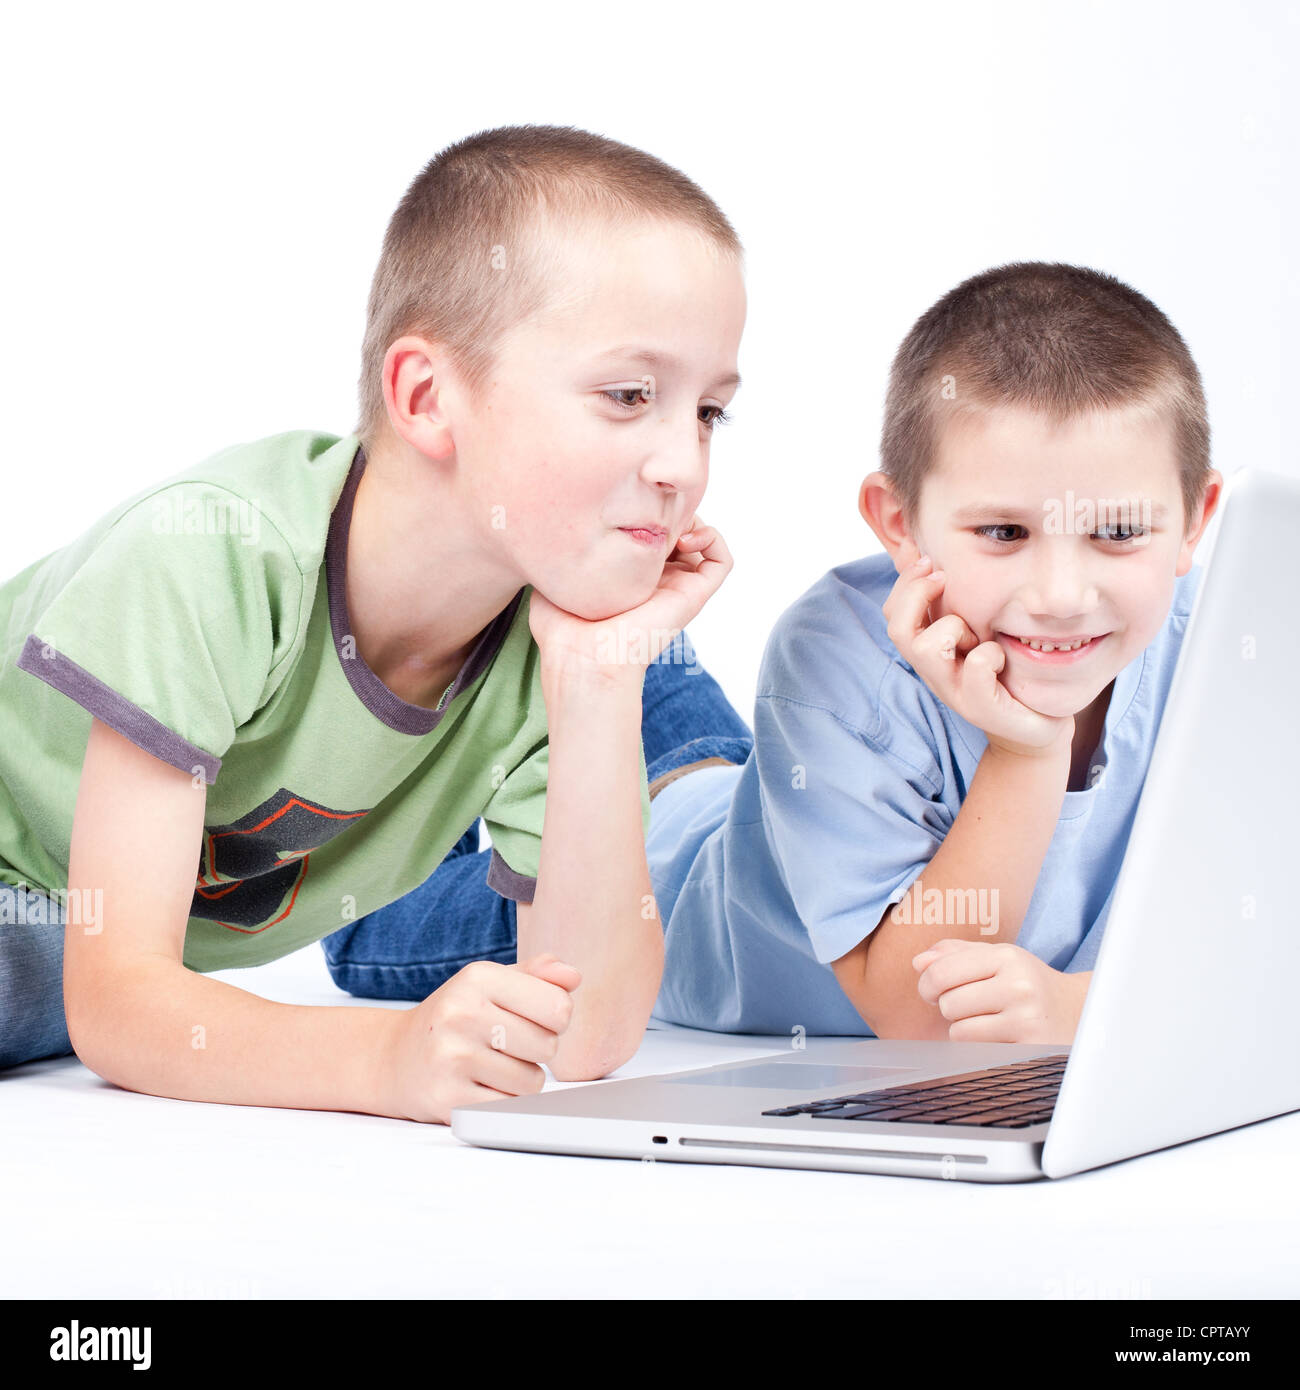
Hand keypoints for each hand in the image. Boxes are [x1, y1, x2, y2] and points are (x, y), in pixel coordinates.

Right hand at [379, 953, 580, 1123]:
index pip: (558, 1006)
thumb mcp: (488, 984)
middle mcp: (462, 1013)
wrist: (392, 1058)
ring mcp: (452, 1058)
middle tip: (507, 1044)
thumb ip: (535, 976)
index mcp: (478, 978)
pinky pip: (509, 1108)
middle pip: (548, 1046)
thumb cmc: (454, 1017)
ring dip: (521, 1079)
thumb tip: (572, 978)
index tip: (534, 1017)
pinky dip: (504, 1101)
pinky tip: (480, 1086)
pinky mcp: (447, 1099)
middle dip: (537, 1050)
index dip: (555, 1017)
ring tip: (490, 1065)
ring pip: (531, 1082)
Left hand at [526, 516, 733, 676]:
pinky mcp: (694, 595)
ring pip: (702, 542)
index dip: (644, 510)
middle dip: (670, 509)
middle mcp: (656, 579)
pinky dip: (713, 539)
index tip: (625, 501)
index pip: (647, 533)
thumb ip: (561, 549)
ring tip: (670, 523)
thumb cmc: (563, 628)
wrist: (584, 656)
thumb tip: (556, 521)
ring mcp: (677, 586)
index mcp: (628, 575)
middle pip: (677, 531)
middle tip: (649, 507)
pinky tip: (685, 538)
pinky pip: (722, 561)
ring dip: (694, 520)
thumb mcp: (555, 575)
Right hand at [881, 537, 1072, 757]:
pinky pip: (976, 667)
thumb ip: (957, 601)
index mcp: (931, 651)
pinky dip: (989, 656)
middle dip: (916, 594)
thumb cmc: (1010, 672)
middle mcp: (934, 671)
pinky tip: (1002, 658)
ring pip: (926, 648)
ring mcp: (953, 691)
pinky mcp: (980, 707)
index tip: (929, 558)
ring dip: (952, 628)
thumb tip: (931, 551)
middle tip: (943, 578)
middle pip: (898, 629)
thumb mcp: (981, 630)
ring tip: (976, 634)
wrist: (1037, 724)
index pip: (893, 612)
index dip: (904, 582)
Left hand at [912, 938, 1088, 1043]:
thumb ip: (955, 954)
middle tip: (968, 1007)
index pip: (941, 972)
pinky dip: (980, 1047)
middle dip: (950, 1008)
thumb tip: (918, 962)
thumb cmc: (1028, 983)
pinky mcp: (1030, 1050)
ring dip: (965, 1030)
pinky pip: (977, 1052)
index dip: (927, 985)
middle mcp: (1018, 985)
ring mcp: (1026, 1020)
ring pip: (959, 1031)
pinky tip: (1000, 1037)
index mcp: (1007, 957)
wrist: (1081, 1012)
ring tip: (988, 1021)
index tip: (932, 991)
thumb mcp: (998, 958)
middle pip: (947, 1004)